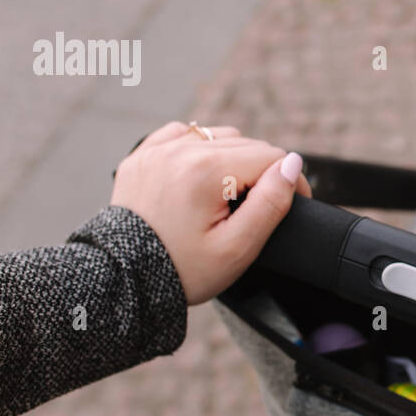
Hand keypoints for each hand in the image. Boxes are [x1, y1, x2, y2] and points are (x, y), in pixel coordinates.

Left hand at [110, 121, 312, 304]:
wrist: (122, 281)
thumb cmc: (182, 270)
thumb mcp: (237, 247)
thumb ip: (271, 203)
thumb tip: (293, 164)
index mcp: (207, 170)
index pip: (271, 158)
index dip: (289, 182)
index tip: (293, 205)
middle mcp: (181, 150)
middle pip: (248, 144)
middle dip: (260, 173)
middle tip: (254, 211)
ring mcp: (158, 149)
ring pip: (219, 136)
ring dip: (232, 159)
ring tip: (225, 197)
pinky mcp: (142, 155)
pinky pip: (185, 134)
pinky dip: (200, 150)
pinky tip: (200, 178)